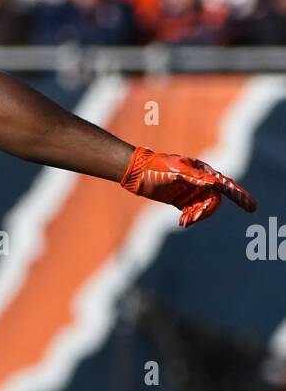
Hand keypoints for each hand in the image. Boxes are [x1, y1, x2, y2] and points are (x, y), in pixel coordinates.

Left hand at [121, 147, 256, 226]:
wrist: (138, 173)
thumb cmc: (157, 167)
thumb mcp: (176, 171)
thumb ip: (195, 177)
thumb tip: (216, 182)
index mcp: (203, 171)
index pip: (225, 185)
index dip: (240, 195)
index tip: (252, 207)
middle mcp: (201, 181)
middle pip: (214, 200)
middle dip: (206, 211)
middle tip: (192, 219)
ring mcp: (192, 191)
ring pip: (204, 208)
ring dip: (198, 217)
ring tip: (184, 222)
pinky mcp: (183, 200)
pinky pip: (194, 212)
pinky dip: (191, 218)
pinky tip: (182, 222)